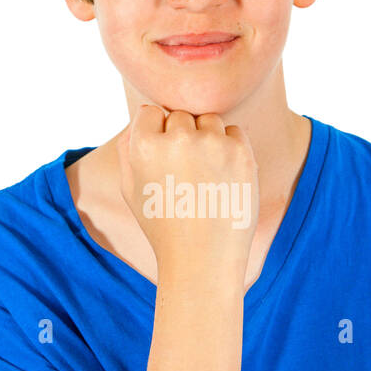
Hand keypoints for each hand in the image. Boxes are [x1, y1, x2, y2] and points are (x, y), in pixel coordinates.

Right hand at [116, 105, 258, 281]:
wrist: (202, 259)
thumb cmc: (163, 227)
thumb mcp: (131, 190)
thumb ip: (129, 148)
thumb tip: (143, 114)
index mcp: (145, 146)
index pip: (151, 111)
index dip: (156, 134)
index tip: (164, 161)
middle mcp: (178, 139)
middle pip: (181, 116)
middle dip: (182, 138)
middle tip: (186, 176)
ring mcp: (212, 144)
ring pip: (209, 120)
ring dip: (207, 139)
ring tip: (204, 178)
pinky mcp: (241, 153)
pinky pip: (234, 132)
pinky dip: (230, 148)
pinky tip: (223, 178)